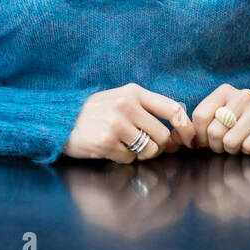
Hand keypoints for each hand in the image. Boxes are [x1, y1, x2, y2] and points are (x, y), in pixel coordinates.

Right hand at [63, 83, 195, 162]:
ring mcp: (116, 123)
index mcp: (134, 92)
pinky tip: (111, 149)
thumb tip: (179, 128)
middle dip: (159, 146)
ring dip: (141, 153)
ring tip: (127, 146)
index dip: (185, 127)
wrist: (59, 120)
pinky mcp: (106, 141)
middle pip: (162, 135)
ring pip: (148, 149)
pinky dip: (123, 158)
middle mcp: (127, 105)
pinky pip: (129, 158)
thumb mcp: (121, 99)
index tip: (189, 139)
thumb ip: (148, 108)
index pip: (172, 108)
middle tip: (148, 147)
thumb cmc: (96, 112)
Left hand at [191, 84, 249, 153]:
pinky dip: (247, 151)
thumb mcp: (214, 123)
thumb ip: (193, 129)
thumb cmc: (236, 129)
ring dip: (232, 149)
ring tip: (239, 143)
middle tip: (225, 144)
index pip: (200, 116)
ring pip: (230, 141)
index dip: (199, 136)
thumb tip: (172, 137)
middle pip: (214, 131)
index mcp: (225, 91)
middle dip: (216, 145)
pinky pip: (248, 146)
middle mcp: (244, 95)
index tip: (205, 141)